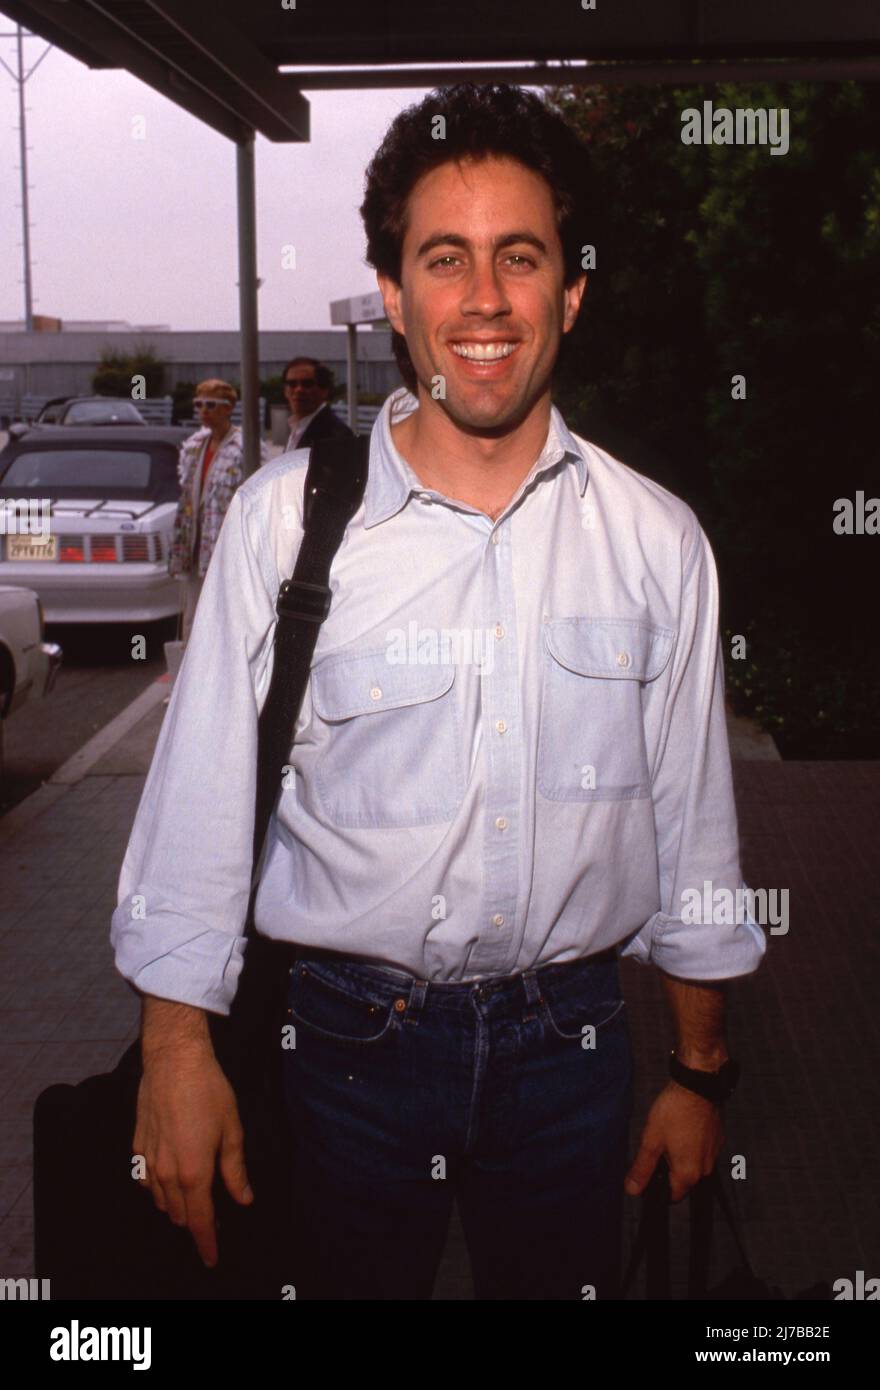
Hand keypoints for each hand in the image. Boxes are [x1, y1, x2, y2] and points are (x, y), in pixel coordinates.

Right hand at [133, 1043, 253, 1267]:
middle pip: (180, 1215)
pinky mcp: (137, 1147)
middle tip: (215, 1220)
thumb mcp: (232, 1130)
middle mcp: (167, 1174)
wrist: (173, 1061)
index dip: (207, 1243)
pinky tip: (171, 1180)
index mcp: (194, 1173)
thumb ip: (235, 1170)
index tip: (212, 1259)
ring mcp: (148, 1161)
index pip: (201, 1222)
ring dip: (178, 1208)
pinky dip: (159, 1190)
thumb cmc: (208, 1091)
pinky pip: (146, 1182)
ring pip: (161, 1202)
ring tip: (196, 1200)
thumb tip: (244, 1199)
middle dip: (196, 1224)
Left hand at [624, 1080, 723, 1202]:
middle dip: (669, 1169)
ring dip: (680, 1156)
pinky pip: (702, 1151)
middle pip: (683, 1180)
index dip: (658, 1187)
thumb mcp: (651, 1141)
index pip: (672, 1196)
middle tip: (658, 1146)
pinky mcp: (717, 1140)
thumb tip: (632, 1189)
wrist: (697, 1086)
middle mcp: (705, 1168)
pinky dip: (691, 1145)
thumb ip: (642, 1168)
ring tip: (670, 1133)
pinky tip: (682, 1128)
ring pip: (692, 1164)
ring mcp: (713, 1154)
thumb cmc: (674, 1111)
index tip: (649, 1171)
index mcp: (688, 1173)